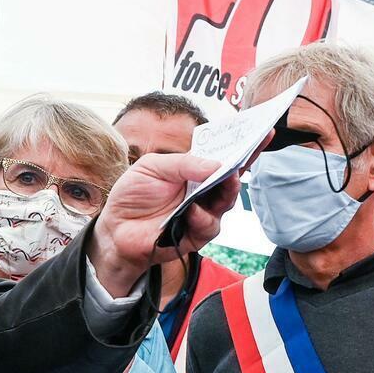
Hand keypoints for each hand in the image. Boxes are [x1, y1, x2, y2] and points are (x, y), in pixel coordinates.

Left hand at [85, 152, 234, 297]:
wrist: (116, 227)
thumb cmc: (132, 194)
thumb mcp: (152, 167)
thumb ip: (182, 163)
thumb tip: (215, 164)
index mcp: (193, 170)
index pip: (220, 157)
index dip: (239, 149)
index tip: (257, 137)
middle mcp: (201, 191)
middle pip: (229, 180)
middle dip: (237, 171)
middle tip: (237, 164)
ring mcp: (201, 212)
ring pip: (225, 203)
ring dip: (226, 192)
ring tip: (222, 181)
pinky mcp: (196, 235)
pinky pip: (209, 226)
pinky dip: (202, 217)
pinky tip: (191, 210)